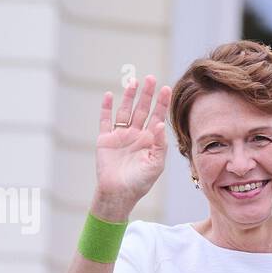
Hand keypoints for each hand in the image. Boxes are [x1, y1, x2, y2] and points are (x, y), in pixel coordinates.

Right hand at [94, 75, 171, 219]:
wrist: (118, 194)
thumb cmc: (140, 182)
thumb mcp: (156, 165)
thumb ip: (160, 144)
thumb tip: (160, 124)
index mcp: (150, 140)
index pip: (157, 116)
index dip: (161, 103)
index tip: (166, 88)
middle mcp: (136, 135)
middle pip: (142, 109)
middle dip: (147, 95)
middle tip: (151, 78)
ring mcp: (120, 135)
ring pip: (125, 111)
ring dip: (129, 97)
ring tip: (133, 82)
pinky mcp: (105, 139)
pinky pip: (105, 120)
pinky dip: (106, 107)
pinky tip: (109, 95)